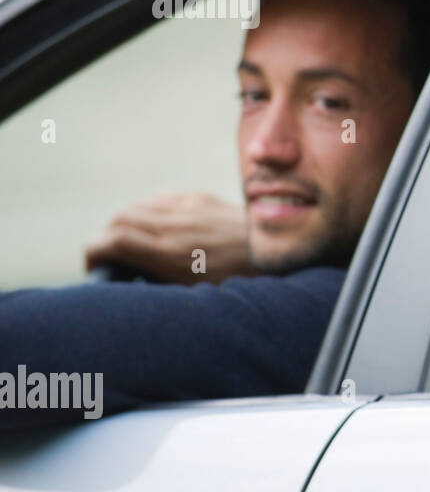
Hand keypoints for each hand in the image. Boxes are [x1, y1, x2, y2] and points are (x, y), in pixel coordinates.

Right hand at [85, 191, 254, 284]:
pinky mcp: (200, 197)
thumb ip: (160, 283)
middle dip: (106, 237)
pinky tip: (155, 225)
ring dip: (125, 222)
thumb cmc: (236, 282)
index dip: (93, 251)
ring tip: (131, 242)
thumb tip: (131, 281)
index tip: (95, 266)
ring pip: (137, 205)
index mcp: (171, 254)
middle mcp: (176, 226)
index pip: (113, 240)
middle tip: (111, 256)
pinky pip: (160, 197)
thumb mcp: (194, 293)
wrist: (274, 253)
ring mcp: (188, 208)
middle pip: (119, 219)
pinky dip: (148, 209)